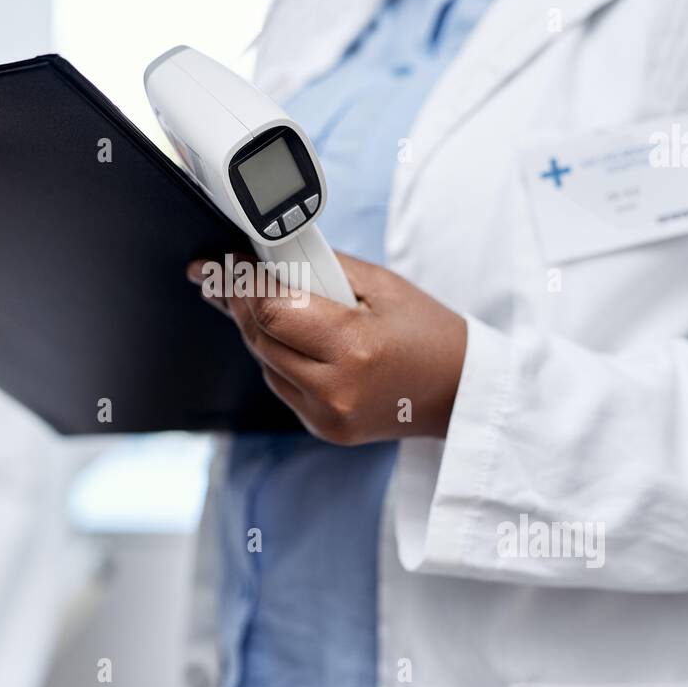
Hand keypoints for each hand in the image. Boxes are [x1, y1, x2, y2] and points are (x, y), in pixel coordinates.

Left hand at [188, 252, 466, 444]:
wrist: (458, 391)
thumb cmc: (426, 332)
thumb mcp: (380, 285)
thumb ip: (319, 268)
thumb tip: (262, 258)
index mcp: (354, 349)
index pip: (272, 311)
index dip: (243, 282)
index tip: (228, 262)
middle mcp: (335, 391)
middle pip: (259, 337)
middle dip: (242, 301)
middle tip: (232, 273)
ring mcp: (326, 417)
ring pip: (263, 362)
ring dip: (258, 329)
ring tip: (266, 300)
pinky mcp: (322, 428)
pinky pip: (279, 384)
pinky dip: (277, 357)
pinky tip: (294, 338)